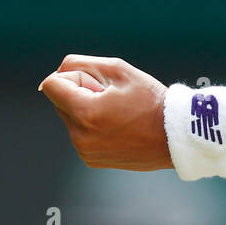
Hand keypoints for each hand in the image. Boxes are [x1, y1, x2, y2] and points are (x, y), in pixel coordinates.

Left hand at [38, 54, 171, 170]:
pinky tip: (118, 127)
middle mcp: (80, 136)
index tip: (98, 84)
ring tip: (118, 114)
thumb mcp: (117, 69)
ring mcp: (85, 151)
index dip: (74, 77)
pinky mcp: (91, 160)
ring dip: (86, 109)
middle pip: (60, 101)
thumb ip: (80, 64)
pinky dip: (92, 126)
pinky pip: (80, 133)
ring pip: (70, 117)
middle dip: (79, 93)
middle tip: (112, 98)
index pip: (51, 84)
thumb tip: (56, 74)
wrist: (174, 136)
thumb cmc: (150, 100)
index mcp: (85, 112)